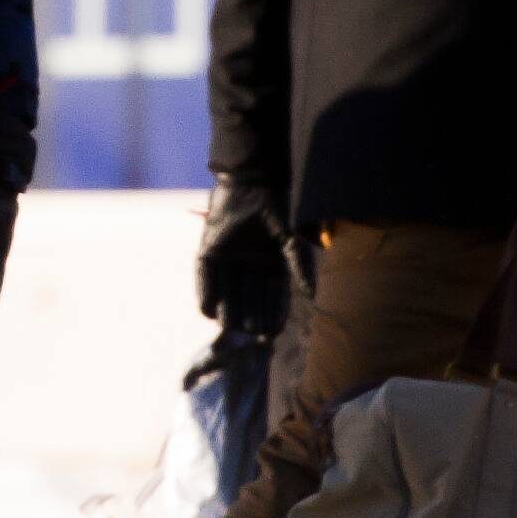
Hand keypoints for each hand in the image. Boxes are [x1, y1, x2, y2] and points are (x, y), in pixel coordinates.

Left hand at [194, 174, 289, 339]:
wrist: (253, 181)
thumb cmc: (277, 208)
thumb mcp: (292, 240)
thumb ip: (301, 267)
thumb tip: (311, 296)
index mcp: (270, 264)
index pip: (272, 296)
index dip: (272, 314)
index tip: (272, 333)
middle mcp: (248, 265)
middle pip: (248, 298)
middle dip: (250, 317)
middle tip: (252, 336)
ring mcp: (227, 258)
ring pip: (227, 292)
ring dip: (228, 310)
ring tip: (231, 328)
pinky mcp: (209, 249)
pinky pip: (205, 276)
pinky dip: (205, 292)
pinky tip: (207, 310)